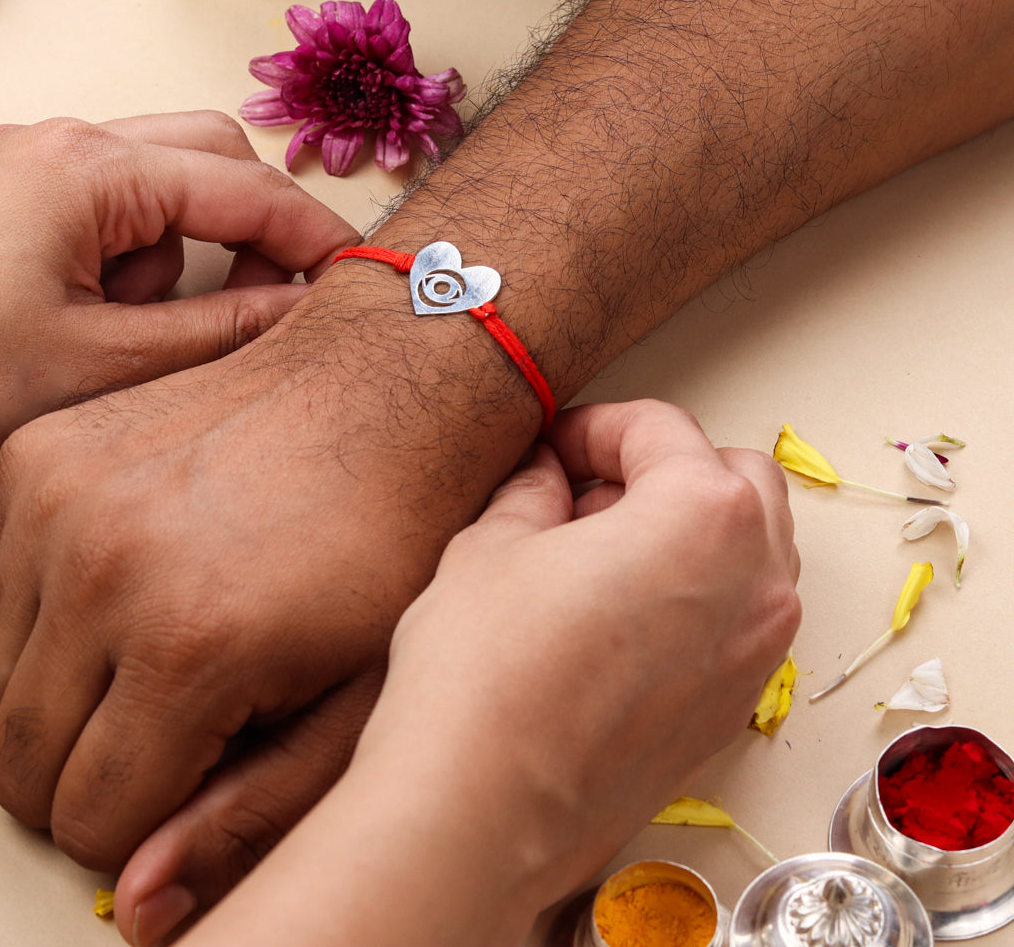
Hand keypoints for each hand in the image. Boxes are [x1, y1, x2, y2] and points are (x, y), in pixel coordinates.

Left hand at [0, 111, 355, 522]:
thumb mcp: (116, 366)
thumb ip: (229, 327)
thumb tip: (306, 305)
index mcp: (82, 169)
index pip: (238, 186)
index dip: (309, 233)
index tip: (352, 273)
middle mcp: (52, 140)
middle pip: (204, 153)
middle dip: (248, 225)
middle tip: (263, 300)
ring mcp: (21, 160)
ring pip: (156, 178)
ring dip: (178, 248)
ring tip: (137, 329)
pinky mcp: (2, 193)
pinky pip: (103, 201)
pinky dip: (130, 252)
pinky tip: (99, 316)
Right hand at [0, 259, 544, 945]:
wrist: (382, 385)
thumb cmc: (392, 533)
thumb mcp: (362, 693)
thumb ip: (253, 811)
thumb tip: (138, 906)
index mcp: (190, 643)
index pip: (91, 822)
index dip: (144, 824)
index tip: (191, 778)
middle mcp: (100, 567)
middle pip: (17, 764)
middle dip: (84, 777)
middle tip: (162, 733)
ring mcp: (55, 499)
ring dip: (47, 702)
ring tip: (138, 667)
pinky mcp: (34, 455)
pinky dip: (36, 615)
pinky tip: (121, 590)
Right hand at [166, 400, 800, 946]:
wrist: (482, 809)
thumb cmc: (484, 668)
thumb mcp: (493, 543)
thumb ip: (534, 489)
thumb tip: (548, 475)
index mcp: (705, 515)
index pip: (659, 428)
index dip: (592, 428)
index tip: (551, 447)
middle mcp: (756, 580)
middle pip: (732, 478)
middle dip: (662, 468)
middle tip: (582, 490)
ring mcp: (755, 653)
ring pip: (748, 549)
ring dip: (686, 528)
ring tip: (596, 551)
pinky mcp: (734, 709)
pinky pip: (737, 617)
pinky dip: (695, 591)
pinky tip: (615, 612)